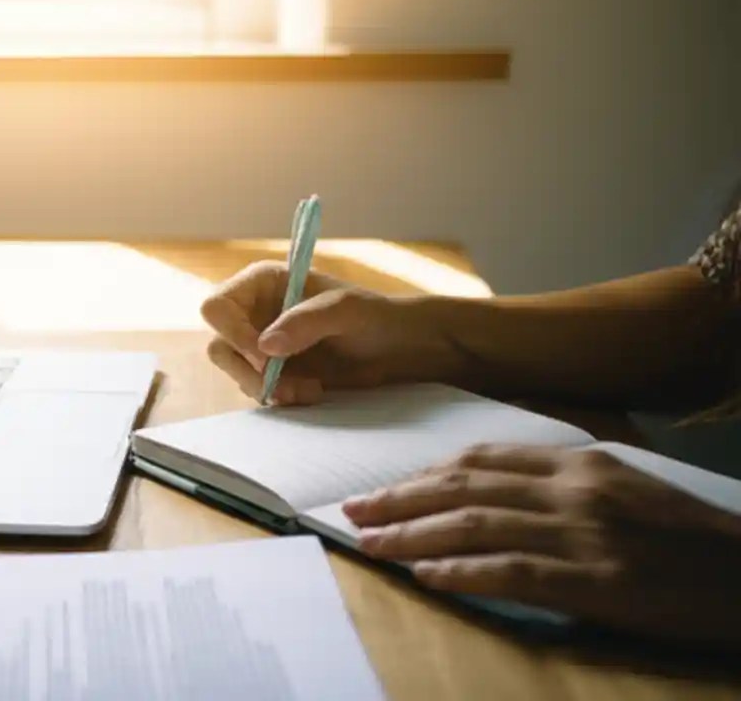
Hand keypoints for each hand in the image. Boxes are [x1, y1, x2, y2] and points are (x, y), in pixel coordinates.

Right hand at [200, 261, 460, 403]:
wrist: (403, 350)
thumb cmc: (378, 317)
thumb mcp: (347, 311)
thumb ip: (306, 322)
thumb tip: (265, 346)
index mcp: (263, 282)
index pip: (218, 306)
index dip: (233, 334)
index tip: (263, 357)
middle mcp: (254, 311)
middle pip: (219, 345)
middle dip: (248, 371)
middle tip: (281, 386)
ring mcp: (262, 344)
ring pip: (236, 372)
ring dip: (266, 388)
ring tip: (308, 390)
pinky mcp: (274, 372)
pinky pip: (257, 389)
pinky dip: (279, 397)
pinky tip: (312, 392)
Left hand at [343, 444, 740, 649]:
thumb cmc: (687, 539)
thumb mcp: (623, 491)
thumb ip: (561, 487)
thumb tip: (494, 499)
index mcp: (578, 462)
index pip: (481, 459)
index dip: (425, 473)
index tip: (388, 485)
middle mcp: (572, 489)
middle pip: (464, 486)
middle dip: (401, 498)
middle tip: (353, 509)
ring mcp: (582, 532)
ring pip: (474, 525)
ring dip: (412, 534)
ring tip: (368, 542)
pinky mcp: (595, 581)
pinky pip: (511, 571)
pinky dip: (461, 572)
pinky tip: (424, 576)